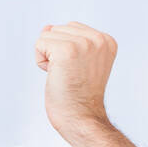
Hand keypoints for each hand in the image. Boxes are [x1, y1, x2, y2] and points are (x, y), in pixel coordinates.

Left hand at [35, 22, 134, 146]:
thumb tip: (47, 26)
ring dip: (49, 58)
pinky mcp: (67, 50)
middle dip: (57, 52)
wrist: (82, 120)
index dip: (68, 51)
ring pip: (47, 35)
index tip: (79, 72)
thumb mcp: (79, 62)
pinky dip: (41, 62)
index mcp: (107, 41)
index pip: (72, 28)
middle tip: (71, 75)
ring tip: (65, 76)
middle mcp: (99, 40)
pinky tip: (56, 76)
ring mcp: (84, 44)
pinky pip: (40, 43)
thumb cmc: (80, 97)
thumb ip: (67, 39)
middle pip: (58, 29)